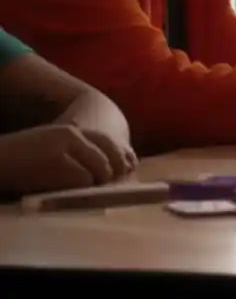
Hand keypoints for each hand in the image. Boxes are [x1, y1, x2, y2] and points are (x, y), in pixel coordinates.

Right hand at [0, 124, 135, 196]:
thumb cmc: (21, 163)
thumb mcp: (52, 150)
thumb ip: (77, 155)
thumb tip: (111, 171)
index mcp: (71, 131)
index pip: (108, 141)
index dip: (120, 158)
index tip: (124, 172)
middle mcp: (71, 135)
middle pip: (109, 156)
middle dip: (112, 174)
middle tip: (110, 188)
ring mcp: (64, 148)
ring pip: (99, 170)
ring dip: (94, 185)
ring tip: (83, 192)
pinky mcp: (57, 162)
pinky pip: (83, 180)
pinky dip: (81, 190)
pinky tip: (67, 193)